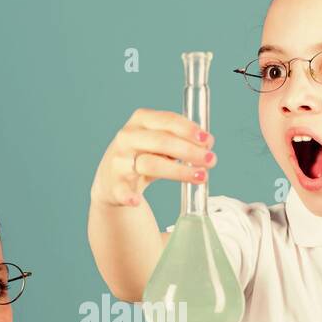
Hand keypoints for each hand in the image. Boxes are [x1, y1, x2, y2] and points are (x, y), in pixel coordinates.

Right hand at [90, 108, 215, 207]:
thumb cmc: (142, 154)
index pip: (167, 120)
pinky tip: (136, 201)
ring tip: (200, 177)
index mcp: (141, 121)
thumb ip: (180, 138)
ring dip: (178, 172)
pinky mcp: (114, 185)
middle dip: (189, 150)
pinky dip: (128, 196)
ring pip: (150, 164)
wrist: (110, 178)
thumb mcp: (158, 139)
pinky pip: (122, 190)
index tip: (208, 140)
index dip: (189, 129)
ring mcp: (119, 161)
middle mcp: (128, 137)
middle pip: (161, 141)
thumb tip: (207, 144)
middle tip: (211, 160)